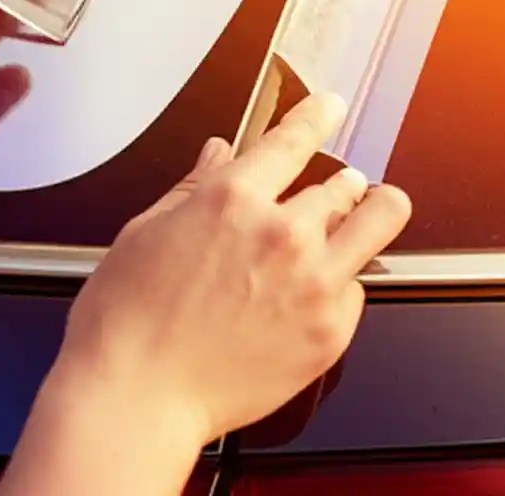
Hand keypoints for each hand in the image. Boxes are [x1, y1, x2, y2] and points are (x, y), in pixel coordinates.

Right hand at [51, 93, 411, 445]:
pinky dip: (344, 283)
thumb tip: (218, 155)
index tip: (330, 106)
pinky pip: (358, 291)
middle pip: (342, 182)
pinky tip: (320, 289)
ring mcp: (312, 284)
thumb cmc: (126, 323)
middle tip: (333, 186)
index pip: (294, 139)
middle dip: (337, 179)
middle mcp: (282, 234)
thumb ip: (192, 188)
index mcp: (231, 200)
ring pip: (377, 222)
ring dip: (371, 210)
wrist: (137, 397)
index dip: (318, 115)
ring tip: (367, 211)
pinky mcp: (328, 333)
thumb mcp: (145, 233)